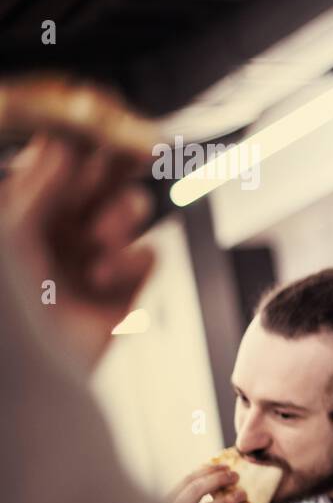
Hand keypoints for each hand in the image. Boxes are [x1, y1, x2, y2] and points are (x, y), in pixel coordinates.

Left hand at [0, 131, 155, 368]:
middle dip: (114, 171)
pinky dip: (134, 262)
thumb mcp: (15, 236)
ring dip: (122, 217)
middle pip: (101, 178)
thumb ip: (40, 187)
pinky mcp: (122, 292)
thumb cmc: (10, 306)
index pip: (63, 160)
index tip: (113, 124)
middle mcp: (57, 230)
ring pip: (129, 210)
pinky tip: (107, 278)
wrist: (31, 379)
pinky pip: (149, 257)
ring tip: (101, 240)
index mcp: (24, 211)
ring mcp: (90, 259)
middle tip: (136, 151)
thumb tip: (66, 141)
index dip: (90, 141)